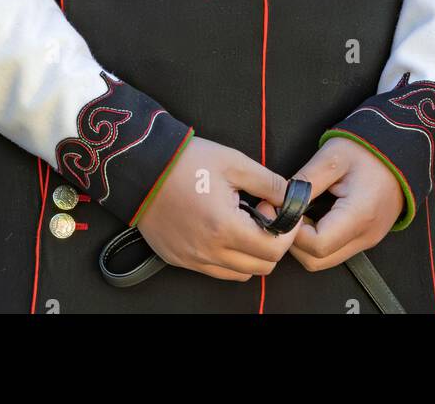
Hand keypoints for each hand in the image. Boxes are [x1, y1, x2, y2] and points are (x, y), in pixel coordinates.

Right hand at [135, 136, 304, 280]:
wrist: (141, 166)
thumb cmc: (186, 161)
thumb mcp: (233, 162)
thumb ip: (269, 182)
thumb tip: (293, 196)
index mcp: (224, 227)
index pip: (274, 249)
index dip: (286, 231)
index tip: (279, 209)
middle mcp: (209, 252)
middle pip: (261, 267)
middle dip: (272, 243)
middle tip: (261, 213)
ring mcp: (193, 259)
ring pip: (240, 273)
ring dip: (251, 253)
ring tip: (242, 221)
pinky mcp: (180, 260)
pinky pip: (215, 270)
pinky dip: (228, 258)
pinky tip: (222, 230)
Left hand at [253, 138, 405, 272]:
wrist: (402, 150)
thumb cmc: (368, 150)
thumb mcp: (332, 156)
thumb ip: (305, 181)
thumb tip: (280, 200)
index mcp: (358, 215)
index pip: (316, 246)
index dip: (292, 232)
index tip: (280, 210)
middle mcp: (365, 236)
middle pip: (318, 260)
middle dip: (293, 241)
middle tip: (283, 212)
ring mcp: (367, 240)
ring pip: (325, 260)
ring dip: (305, 242)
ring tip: (297, 212)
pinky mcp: (366, 238)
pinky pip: (336, 251)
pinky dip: (318, 241)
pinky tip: (312, 216)